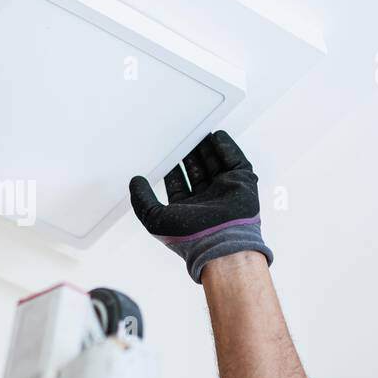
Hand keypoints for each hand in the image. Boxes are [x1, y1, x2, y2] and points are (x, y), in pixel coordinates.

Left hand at [128, 130, 272, 283]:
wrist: (222, 243)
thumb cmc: (190, 238)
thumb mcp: (155, 218)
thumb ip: (142, 200)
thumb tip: (134, 182)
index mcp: (188, 211)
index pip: (178, 185)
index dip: (172, 170)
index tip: (165, 155)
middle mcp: (207, 202)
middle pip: (197, 172)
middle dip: (190, 156)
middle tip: (182, 139)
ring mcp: (226, 192)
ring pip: (215, 164)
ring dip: (207, 149)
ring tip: (198, 133)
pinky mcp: (242, 184)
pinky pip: (235, 161)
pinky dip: (227, 148)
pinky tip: (217, 137)